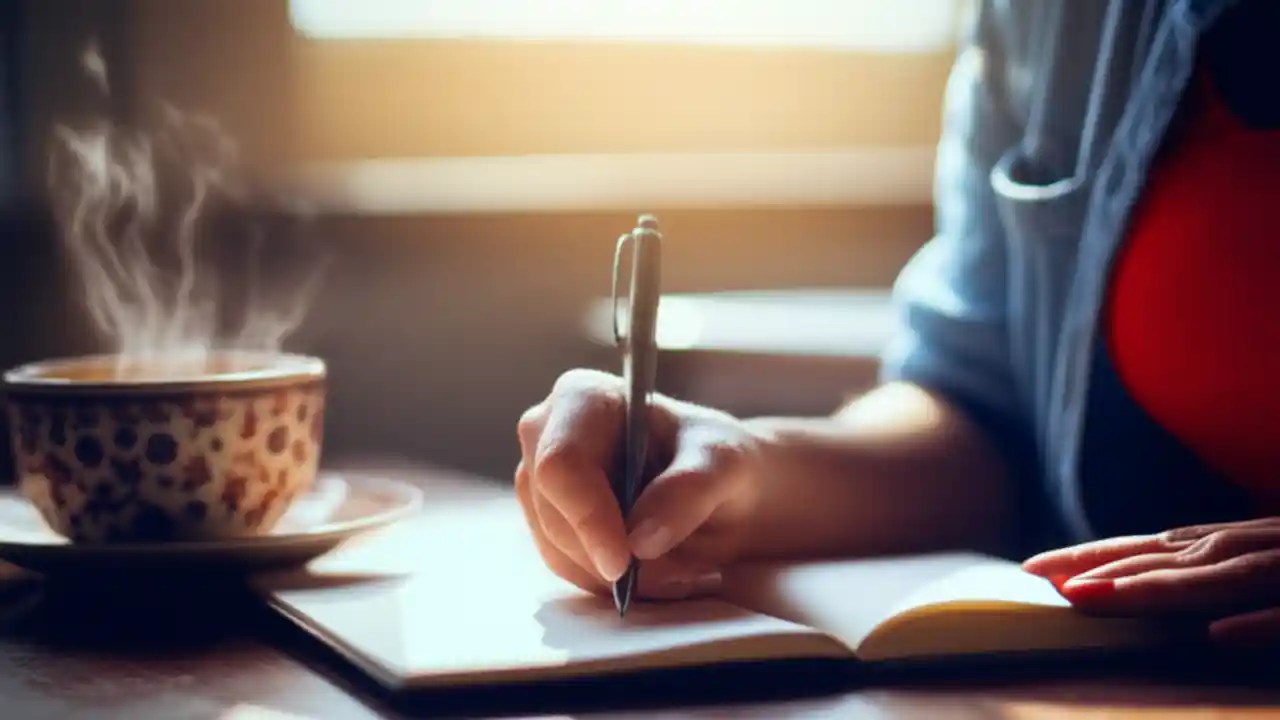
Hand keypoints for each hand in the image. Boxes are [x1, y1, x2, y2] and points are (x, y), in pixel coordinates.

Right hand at [515, 369, 762, 600]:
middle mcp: (548, 432)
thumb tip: (640, 538)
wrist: (721, 491)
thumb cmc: (719, 460)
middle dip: (611, 556)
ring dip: (616, 576)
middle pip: (552, 511)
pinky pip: (565, 567)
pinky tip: (654, 573)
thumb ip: (688, 491)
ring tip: (678, 571)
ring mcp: (540, 479)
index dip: (587, 516)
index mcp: (584, 397)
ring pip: (556, 548)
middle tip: (679, 573)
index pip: (562, 462)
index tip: (624, 562)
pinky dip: (609, 583)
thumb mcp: (724, 465)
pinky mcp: (547, 520)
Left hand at [1023, 517, 1279, 648]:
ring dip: (1155, 587)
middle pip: (1171, 556)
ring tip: (1092, 596)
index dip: (1094, 554)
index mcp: (1241, 544)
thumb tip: (1166, 597)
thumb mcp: (1272, 567)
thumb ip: (1219, 574)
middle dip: (1104, 567)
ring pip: (1222, 579)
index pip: (1154, 546)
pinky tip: (1217, 636)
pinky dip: (1258, 624)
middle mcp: (1260, 548)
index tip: (1033, 568)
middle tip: (1042, 580)